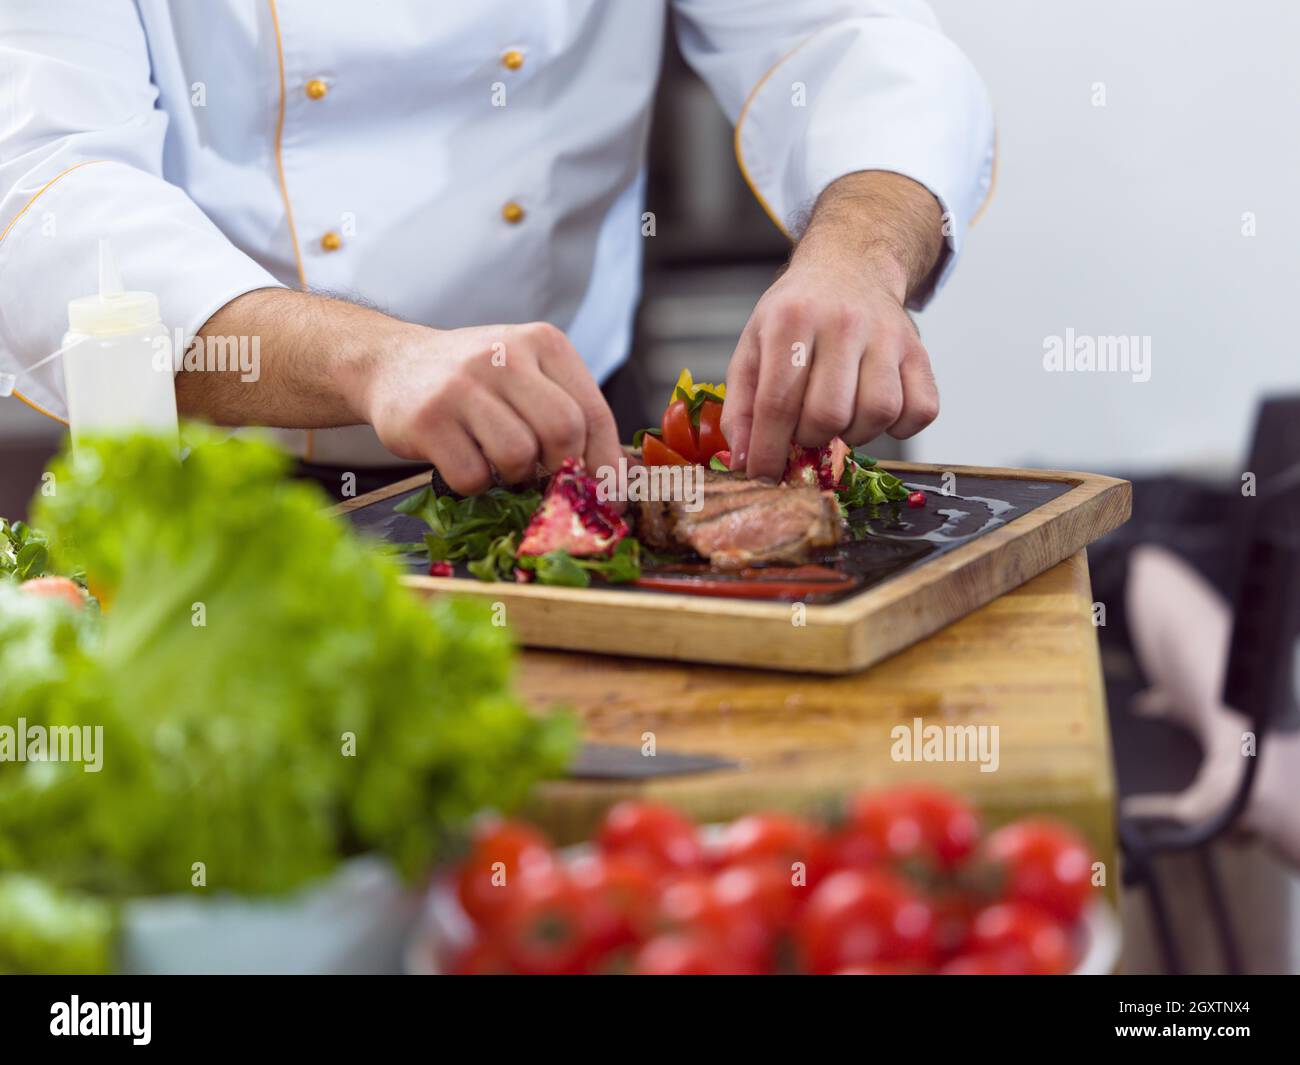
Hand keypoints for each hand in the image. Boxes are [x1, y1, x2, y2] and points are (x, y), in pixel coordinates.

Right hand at [363, 321, 623, 494]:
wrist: (393, 364)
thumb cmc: (476, 381)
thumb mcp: (529, 376)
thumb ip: (571, 415)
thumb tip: (616, 480)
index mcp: (543, 342)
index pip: (593, 412)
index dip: (605, 463)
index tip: (607, 497)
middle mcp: (504, 355)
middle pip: (563, 432)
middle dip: (561, 469)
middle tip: (545, 478)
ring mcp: (461, 385)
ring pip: (518, 456)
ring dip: (514, 476)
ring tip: (498, 461)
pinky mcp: (426, 419)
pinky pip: (473, 476)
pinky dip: (475, 483)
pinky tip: (465, 460)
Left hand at [721, 171, 943, 480]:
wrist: (848, 268)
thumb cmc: (795, 317)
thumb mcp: (752, 348)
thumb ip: (741, 407)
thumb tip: (745, 461)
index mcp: (791, 320)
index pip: (777, 402)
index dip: (768, 450)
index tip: (763, 475)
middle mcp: (843, 322)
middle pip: (828, 414)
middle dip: (810, 439)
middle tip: (804, 430)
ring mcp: (887, 335)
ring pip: (878, 414)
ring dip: (854, 434)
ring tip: (839, 417)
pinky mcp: (920, 351)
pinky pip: (921, 410)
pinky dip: (899, 426)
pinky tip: (873, 412)